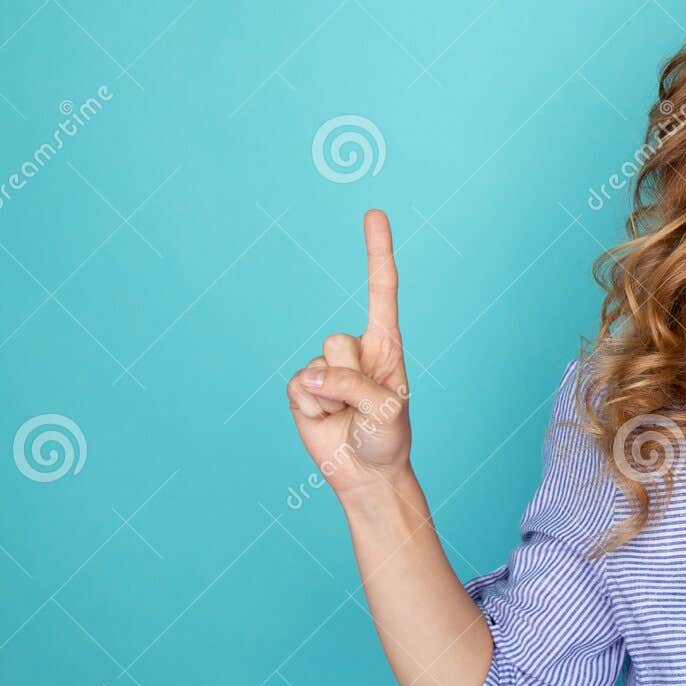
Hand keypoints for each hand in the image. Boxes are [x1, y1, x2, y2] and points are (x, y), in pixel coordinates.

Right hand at [286, 209, 412, 497]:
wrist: (366, 472)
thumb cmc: (387, 438)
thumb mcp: (386, 411)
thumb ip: (352, 387)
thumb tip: (307, 376)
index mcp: (387, 344)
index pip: (381, 289)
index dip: (377, 251)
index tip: (374, 213)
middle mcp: (356, 349)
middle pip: (339, 341)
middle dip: (350, 378)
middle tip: (365, 406)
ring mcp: (326, 367)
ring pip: (319, 365)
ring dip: (334, 396)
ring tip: (348, 415)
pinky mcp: (302, 388)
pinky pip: (298, 388)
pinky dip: (312, 410)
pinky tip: (326, 420)